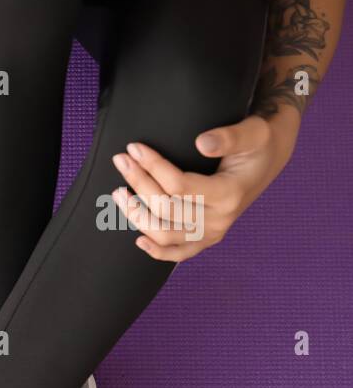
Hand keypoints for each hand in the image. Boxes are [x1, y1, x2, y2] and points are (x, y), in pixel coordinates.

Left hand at [111, 111, 298, 261]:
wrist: (268, 160)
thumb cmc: (258, 143)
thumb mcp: (254, 132)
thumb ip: (230, 137)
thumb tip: (202, 143)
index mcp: (230, 194)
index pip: (179, 185)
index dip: (152, 166)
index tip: (133, 148)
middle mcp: (220, 219)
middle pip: (166, 208)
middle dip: (138, 183)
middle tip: (121, 160)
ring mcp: (213, 233)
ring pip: (164, 234)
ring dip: (136, 215)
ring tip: (118, 193)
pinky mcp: (206, 239)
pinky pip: (178, 254)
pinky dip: (157, 251)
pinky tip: (138, 240)